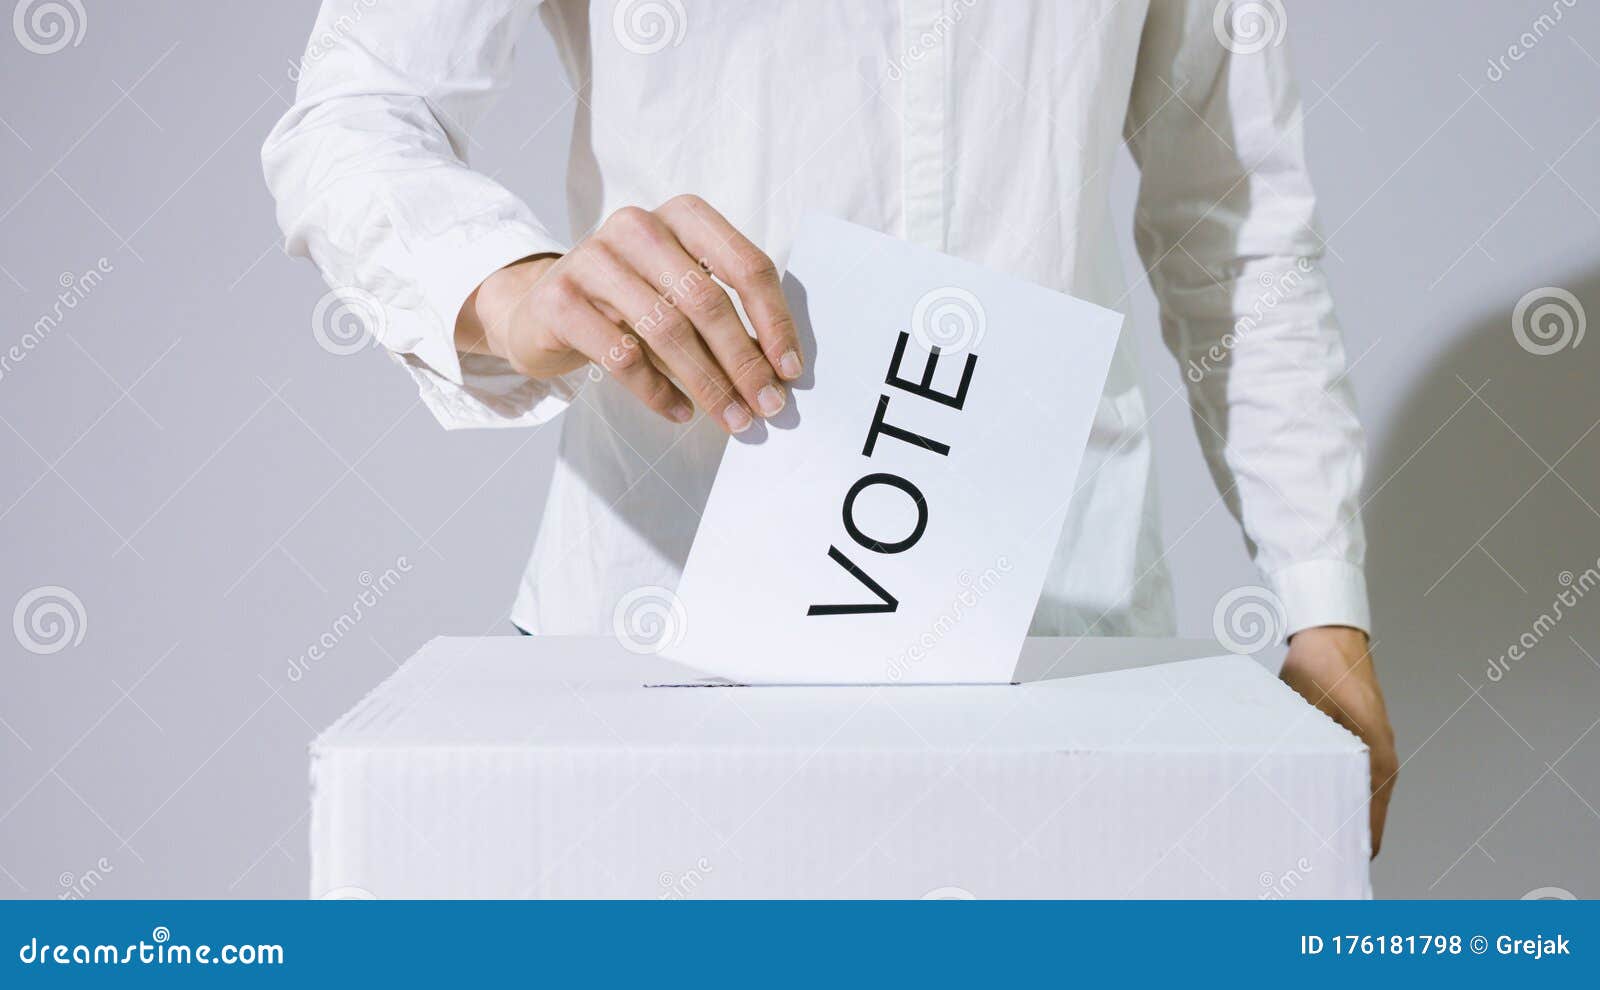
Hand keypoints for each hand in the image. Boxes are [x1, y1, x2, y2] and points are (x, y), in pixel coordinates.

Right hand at [455, 195, 802, 433]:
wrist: (541, 308)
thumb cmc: (628, 303)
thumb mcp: (680, 295)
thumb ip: (725, 320)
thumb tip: (775, 372)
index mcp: (680, 216)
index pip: (745, 264)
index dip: (773, 320)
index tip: (789, 370)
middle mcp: (636, 226)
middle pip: (707, 300)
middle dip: (743, 361)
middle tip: (766, 405)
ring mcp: (592, 259)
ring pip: (666, 329)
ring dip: (707, 383)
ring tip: (731, 418)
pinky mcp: (559, 300)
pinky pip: (621, 356)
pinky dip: (657, 392)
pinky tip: (680, 411)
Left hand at [1279, 626, 1397, 856]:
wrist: (1331, 637)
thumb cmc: (1321, 669)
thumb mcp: (1306, 713)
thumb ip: (1304, 749)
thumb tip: (1286, 787)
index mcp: (1376, 761)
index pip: (1370, 829)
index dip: (1347, 852)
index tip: (1323, 869)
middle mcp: (1381, 762)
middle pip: (1364, 821)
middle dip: (1335, 840)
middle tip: (1300, 859)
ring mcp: (1373, 753)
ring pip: (1356, 801)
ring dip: (1333, 817)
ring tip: (1298, 837)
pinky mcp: (1362, 744)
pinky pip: (1351, 781)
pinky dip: (1333, 795)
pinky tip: (1303, 801)